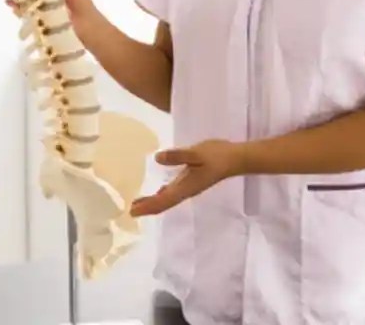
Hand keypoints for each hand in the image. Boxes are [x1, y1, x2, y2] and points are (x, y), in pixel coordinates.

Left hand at [130, 139, 247, 217]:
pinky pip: (172, 192)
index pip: (162, 201)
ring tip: (137, 204)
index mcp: (184, 187)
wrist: (234, 159)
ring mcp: (188, 187)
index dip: (147, 207)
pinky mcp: (191, 181)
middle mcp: (184, 191)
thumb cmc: (216, 156)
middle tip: (130, 211)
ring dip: (152, 202)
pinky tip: (157, 192)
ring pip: (166, 199)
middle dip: (146, 207)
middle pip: (162, 203)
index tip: (132, 212)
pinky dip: (161, 195)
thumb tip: (158, 158)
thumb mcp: (196, 153)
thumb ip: (177, 156)